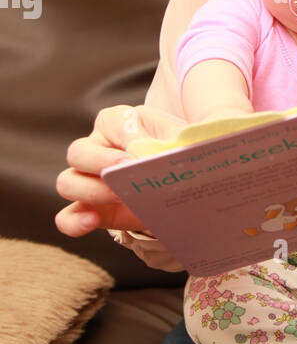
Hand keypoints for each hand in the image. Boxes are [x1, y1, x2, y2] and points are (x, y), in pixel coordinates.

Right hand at [55, 104, 186, 237]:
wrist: (182, 188)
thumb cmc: (178, 157)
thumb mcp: (183, 144)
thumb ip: (179, 142)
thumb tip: (175, 150)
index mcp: (121, 124)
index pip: (111, 121)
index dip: (123, 135)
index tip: (139, 150)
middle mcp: (97, 149)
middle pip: (78, 152)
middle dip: (100, 162)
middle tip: (126, 171)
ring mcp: (89, 180)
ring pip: (68, 183)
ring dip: (91, 191)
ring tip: (118, 197)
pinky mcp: (91, 209)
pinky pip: (67, 217)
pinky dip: (75, 221)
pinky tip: (92, 222)